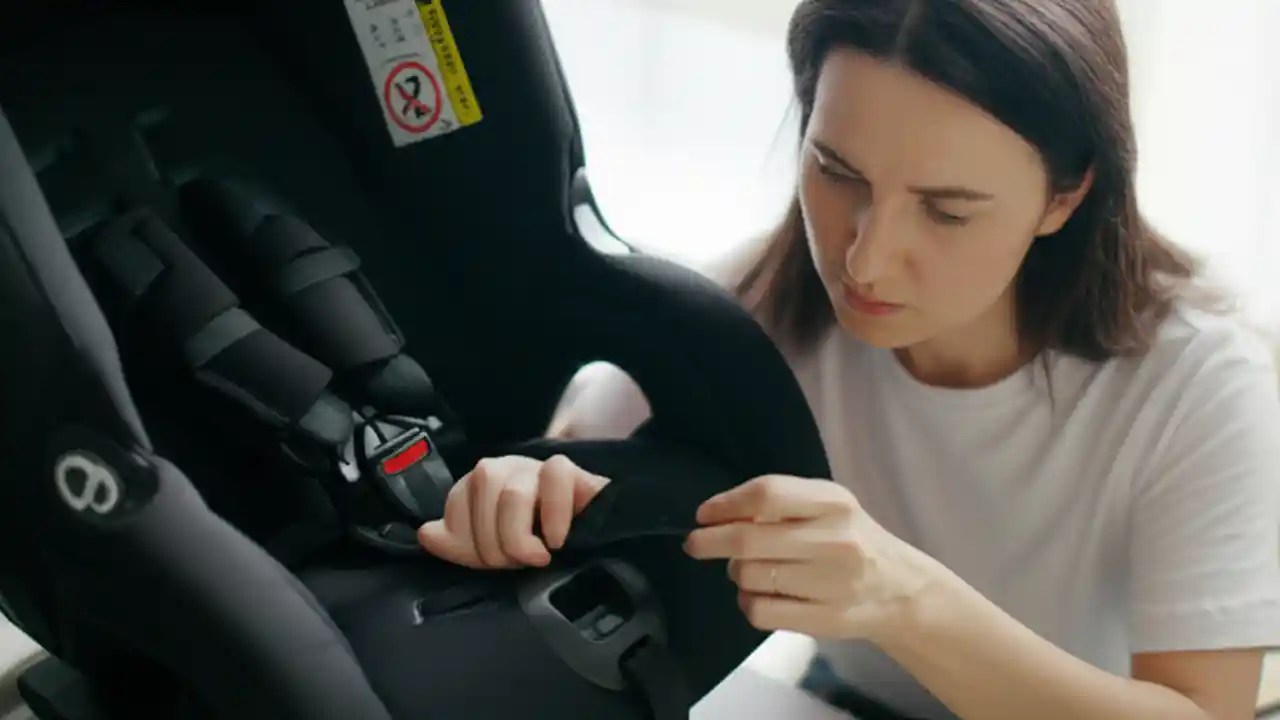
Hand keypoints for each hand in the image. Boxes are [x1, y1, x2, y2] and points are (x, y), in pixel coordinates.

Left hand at [417, 455, 610, 568]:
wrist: (593, 546)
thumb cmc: (535, 546)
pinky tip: (557, 540)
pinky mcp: (574, 473)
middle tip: (515, 563)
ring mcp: (538, 467)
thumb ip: (456, 543)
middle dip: (492, 540)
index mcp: (480, 485)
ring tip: (537, 558)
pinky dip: (553, 514)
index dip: (466, 540)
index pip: (455, 502)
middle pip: (481, 486)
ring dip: (519, 535)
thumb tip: (426, 534)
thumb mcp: (491, 551)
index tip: (489, 563)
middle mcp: (506, 469)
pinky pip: (555, 475)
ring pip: (513, 490)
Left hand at [682, 475, 951, 644]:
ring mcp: (831, 583)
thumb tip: (718, 515)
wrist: (899, 588)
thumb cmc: (849, 538)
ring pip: (749, 577)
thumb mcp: (826, 506)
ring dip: (735, 573)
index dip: (725, 505)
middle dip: (709, 542)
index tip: (703, 514)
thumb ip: (780, 503)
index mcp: (834, 502)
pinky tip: (758, 595)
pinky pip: (759, 611)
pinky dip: (747, 603)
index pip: (767, 495)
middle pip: (748, 540)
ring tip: (748, 570)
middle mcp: (835, 540)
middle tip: (695, 543)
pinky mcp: (825, 620)